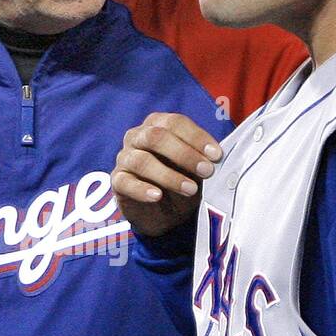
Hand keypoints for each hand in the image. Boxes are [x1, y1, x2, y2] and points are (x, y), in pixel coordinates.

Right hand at [111, 112, 223, 236]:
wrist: (161, 212)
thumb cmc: (179, 179)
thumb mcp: (194, 167)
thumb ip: (202, 158)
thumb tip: (218, 157)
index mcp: (157, 124)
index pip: (175, 123)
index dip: (196, 137)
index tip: (216, 155)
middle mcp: (138, 136)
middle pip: (156, 137)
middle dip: (184, 154)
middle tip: (207, 171)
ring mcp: (125, 157)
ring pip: (142, 160)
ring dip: (169, 175)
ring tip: (190, 189)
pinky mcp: (117, 181)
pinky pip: (125, 182)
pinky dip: (142, 189)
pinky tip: (157, 196)